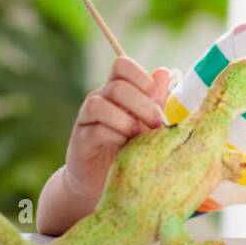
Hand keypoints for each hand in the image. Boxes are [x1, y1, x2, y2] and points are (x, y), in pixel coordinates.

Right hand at [64, 55, 173, 196]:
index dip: (141, 76)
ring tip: (138, 135)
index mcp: (116, 88)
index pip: (122, 65)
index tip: (155, 96)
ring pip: (98, 105)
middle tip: (158, 124)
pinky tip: (125, 146)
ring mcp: (86, 119)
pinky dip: (115, 137)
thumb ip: (156, 99)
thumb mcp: (147, 121)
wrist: (103, 179)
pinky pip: (96, 131)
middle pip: (116, 86)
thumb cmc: (129, 146)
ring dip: (125, 120)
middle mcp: (98, 98)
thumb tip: (165, 72)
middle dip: (143, 105)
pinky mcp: (80, 141)